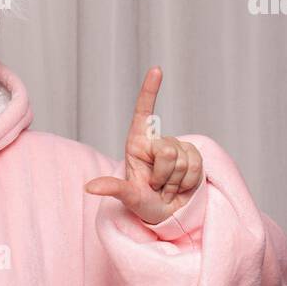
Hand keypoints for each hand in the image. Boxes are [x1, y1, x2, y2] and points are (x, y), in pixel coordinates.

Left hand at [84, 67, 203, 224]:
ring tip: (166, 188)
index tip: (156, 69)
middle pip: (168, 151)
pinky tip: (180, 188)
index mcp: (137, 143)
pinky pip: (197, 166)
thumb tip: (89, 187)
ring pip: (184, 160)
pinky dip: (189, 183)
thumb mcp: (126, 197)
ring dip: (175, 182)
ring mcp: (177, 148)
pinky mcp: (194, 156)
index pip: (143, 112)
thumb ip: (112, 188)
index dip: (149, 91)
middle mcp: (157, 142)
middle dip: (163, 175)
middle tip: (155, 186)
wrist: (165, 216)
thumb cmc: (141, 204)